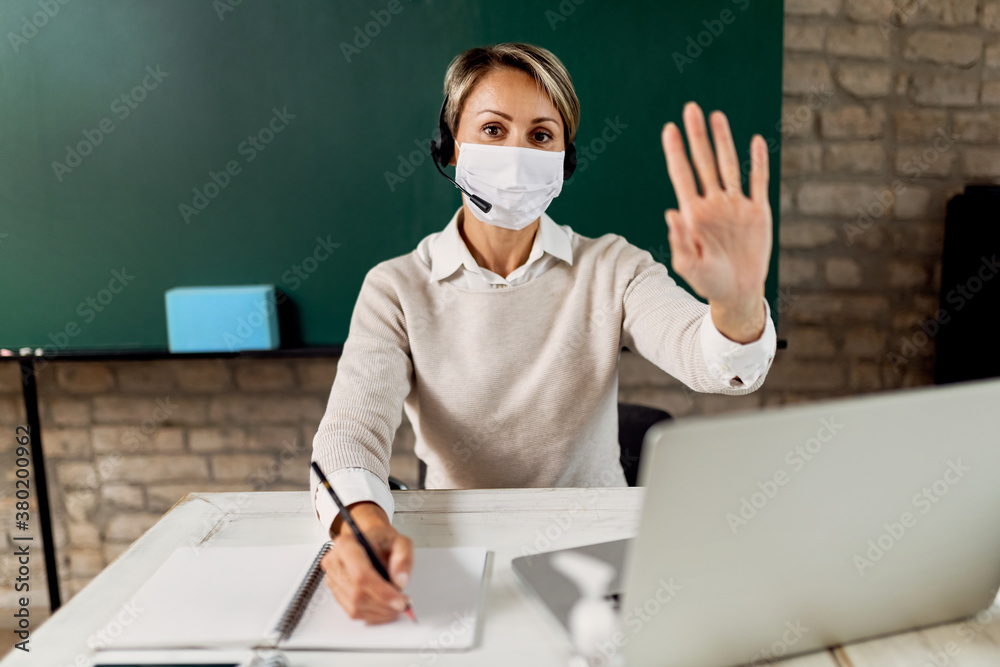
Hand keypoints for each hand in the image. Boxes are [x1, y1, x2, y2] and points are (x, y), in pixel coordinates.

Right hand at [320, 503, 412, 623]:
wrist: (370, 542)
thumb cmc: (382, 541)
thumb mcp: (400, 542)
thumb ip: (403, 557)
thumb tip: (400, 580)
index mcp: (346, 545)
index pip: (361, 575)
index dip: (382, 592)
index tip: (400, 600)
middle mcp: (334, 562)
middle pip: (357, 594)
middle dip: (384, 604)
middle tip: (403, 603)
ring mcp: (332, 579)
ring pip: (355, 606)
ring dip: (380, 612)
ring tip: (396, 604)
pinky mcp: (335, 592)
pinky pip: (353, 611)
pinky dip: (373, 614)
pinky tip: (385, 607)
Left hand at [661, 103, 771, 317]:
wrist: (737, 293)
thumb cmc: (709, 282)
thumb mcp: (689, 266)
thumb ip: (680, 241)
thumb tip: (671, 213)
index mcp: (694, 214)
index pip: (682, 176)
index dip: (676, 152)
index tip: (669, 129)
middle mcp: (713, 204)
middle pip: (704, 162)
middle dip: (697, 136)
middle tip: (690, 108)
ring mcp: (735, 205)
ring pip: (728, 165)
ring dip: (723, 140)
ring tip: (715, 116)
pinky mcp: (757, 211)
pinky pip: (758, 181)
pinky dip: (756, 161)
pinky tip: (754, 141)